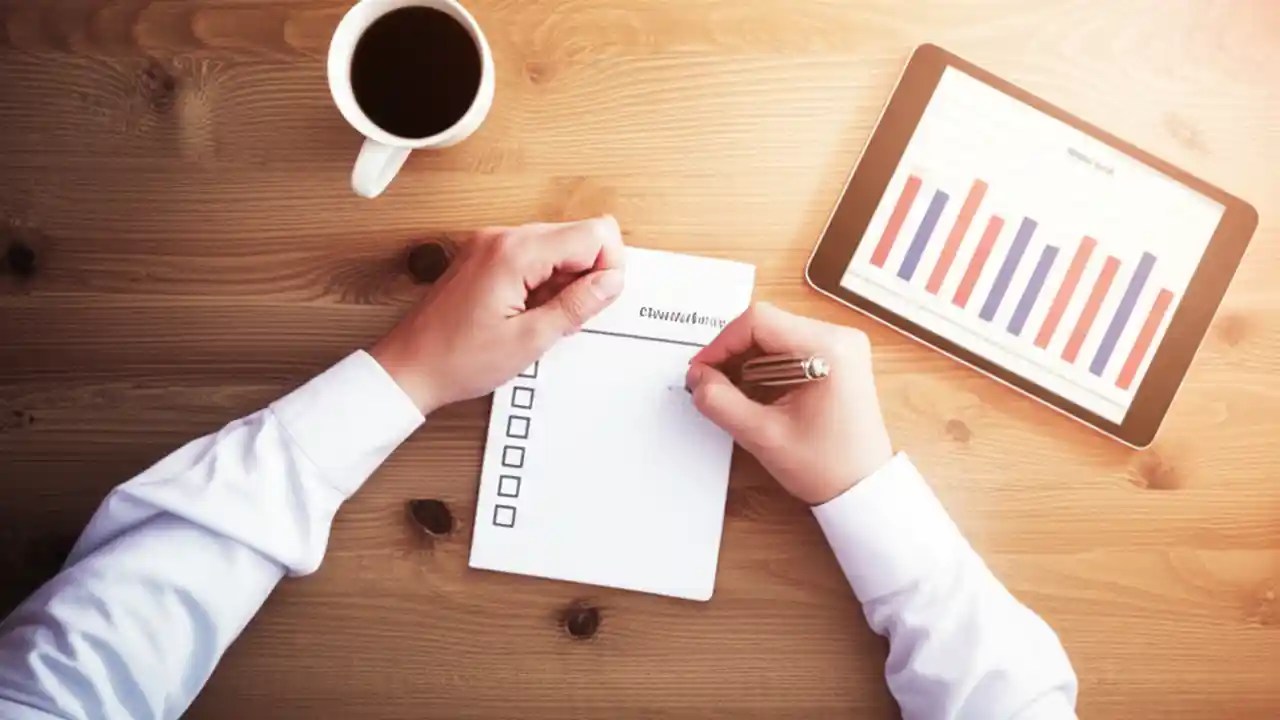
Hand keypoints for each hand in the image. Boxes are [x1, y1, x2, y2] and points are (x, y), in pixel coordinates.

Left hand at [372, 216, 625, 412]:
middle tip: (567, 317)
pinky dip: (542, 282)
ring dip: (564, 281)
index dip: (607, 268)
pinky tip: (528, 313)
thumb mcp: (530, 340)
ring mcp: (490, 244)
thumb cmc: (457, 359)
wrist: (408, 369)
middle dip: (586, 276)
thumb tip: (612, 281)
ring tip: (542, 319)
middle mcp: (502, 238)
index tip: (595, 302)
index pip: (593, 233)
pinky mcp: (484, 256)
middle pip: (577, 235)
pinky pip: (533, 256)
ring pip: (557, 246)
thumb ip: (578, 305)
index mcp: (515, 253)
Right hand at [685, 303, 892, 504]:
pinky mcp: (838, 358)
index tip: (702, 372)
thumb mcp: (763, 435)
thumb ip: (721, 402)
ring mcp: (842, 346)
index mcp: (828, 348)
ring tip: (735, 395)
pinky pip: (790, 348)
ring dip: (748, 362)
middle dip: (733, 354)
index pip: (759, 321)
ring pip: (775, 335)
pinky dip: (766, 367)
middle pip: (767, 325)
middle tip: (712, 386)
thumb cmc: (826, 466)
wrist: (864, 488)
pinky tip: (758, 394)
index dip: (722, 344)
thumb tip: (697, 378)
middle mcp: (840, 337)